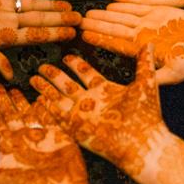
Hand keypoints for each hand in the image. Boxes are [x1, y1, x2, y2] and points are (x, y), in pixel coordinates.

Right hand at [0, 0, 80, 79]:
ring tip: (69, 2)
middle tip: (80, 17)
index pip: (36, 34)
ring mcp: (2, 1)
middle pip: (39, 17)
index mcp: (4, 35)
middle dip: (60, 17)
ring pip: (33, 0)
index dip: (55, 34)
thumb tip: (9, 76)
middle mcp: (7, 18)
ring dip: (51, 1)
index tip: (73, 33)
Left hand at [0, 84, 100, 183]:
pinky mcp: (59, 137)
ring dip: (21, 101)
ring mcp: (41, 138)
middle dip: (3, 101)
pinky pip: (50, 117)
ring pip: (28, 114)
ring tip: (15, 87)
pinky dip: (45, 106)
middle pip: (10, 116)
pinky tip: (41, 95)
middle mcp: (22, 141)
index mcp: (7, 148)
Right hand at [30, 49, 166, 176]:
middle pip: (68, 84)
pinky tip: (38, 99)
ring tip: (33, 78)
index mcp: (105, 90)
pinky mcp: (77, 129)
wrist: (143, 142)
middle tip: (42, 66)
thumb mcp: (146, 83)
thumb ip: (144, 62)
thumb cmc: (147, 115)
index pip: (86, 73)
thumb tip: (150, 41)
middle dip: (54, 75)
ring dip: (46, 89)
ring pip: (59, 98)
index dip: (76, 64)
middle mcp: (91, 101)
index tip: (66, 56)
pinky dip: (48, 108)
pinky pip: (59, 116)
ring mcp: (83, 115)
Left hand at [80, 3, 183, 85]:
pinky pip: (137, 6)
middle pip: (114, 28)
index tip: (84, 35)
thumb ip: (153, 77)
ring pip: (122, 15)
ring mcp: (149, 23)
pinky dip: (124, 3)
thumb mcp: (173, 74)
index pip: (116, 44)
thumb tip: (135, 86)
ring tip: (88, 11)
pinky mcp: (158, 11)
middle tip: (78, 20)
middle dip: (96, 24)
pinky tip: (109, 1)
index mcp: (143, 50)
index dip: (100, 38)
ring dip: (105, 13)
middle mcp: (142, 35)